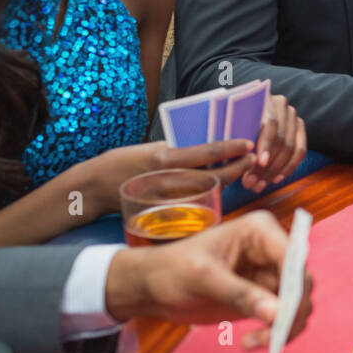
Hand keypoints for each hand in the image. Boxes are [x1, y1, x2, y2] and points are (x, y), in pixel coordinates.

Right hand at [84, 139, 254, 213]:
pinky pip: (197, 200)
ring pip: (210, 189)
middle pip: (216, 175)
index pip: (208, 153)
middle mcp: (171, 179)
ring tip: (244, 169)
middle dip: (239, 167)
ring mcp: (171, 197)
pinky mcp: (168, 209)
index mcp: (167, 158)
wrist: (98, 187)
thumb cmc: (124, 162)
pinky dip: (211, 192)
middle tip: (254, 158)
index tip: (248, 143)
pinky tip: (221, 184)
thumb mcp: (152, 148)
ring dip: (229, 180)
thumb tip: (206, 146)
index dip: (232, 149)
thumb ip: (178, 149)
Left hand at [104, 210, 313, 349]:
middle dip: (291, 314)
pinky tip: (251, 343)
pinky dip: (276, 333)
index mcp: (260, 231)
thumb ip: (240, 294)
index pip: (293, 259)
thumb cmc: (171, 271)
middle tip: (271, 339)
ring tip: (254, 344)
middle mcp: (272, 250)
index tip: (282, 318)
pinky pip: (284, 317)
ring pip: (298, 304)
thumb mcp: (202, 278)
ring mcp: (270, 274)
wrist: (152, 287)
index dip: (295, 289)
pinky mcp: (265, 297)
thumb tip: (277, 314)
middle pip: (301, 284)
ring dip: (284, 328)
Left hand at [244, 93, 307, 192]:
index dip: (266, 144)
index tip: (260, 162)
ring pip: (291, 148)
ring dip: (275, 171)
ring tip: (260, 185)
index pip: (270, 124)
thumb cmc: (235, 122)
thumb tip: (238, 161)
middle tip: (252, 183)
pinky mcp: (300, 129)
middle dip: (266, 165)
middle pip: (280, 139)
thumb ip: (236, 138)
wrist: (249, 112)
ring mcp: (294, 117)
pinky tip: (276, 179)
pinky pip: (300, 151)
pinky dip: (289, 167)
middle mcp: (283, 106)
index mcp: (265, 100)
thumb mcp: (232, 125)